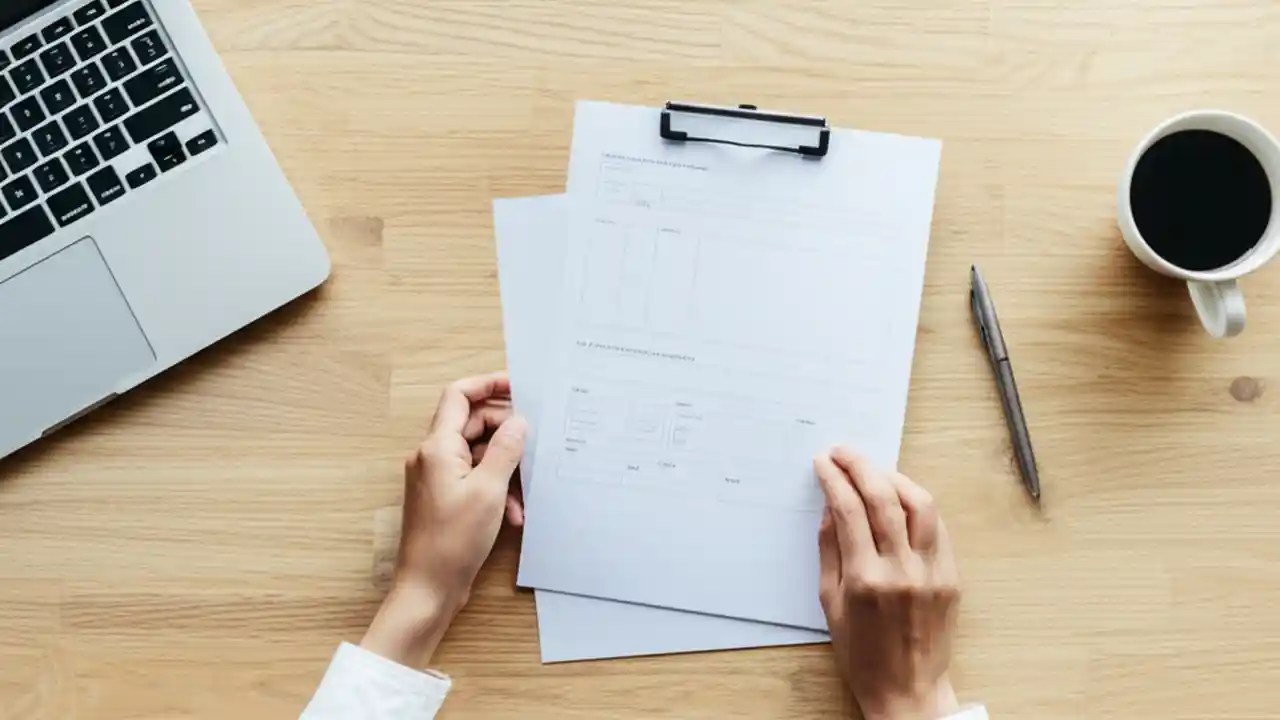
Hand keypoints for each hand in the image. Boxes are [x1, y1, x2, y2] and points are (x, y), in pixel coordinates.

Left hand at [361, 372, 527, 665]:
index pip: (459, 395)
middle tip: (534, 448)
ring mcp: (436, 477)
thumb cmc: (452, 542)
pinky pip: (474, 478)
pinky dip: (496, 489)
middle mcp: (432, 456)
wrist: (427, 589)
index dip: (488, 385)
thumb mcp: (490, 491)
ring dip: (506, 470)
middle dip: (507, 436)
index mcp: (437, 447)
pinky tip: (514, 515)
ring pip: (479, 455)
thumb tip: (518, 421)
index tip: (519, 387)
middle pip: (474, 425)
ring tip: (524, 498)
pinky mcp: (443, 497)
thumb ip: (506, 450)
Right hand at [815, 447, 960, 719]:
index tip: (823, 462)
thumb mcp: (830, 602)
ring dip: (894, 477)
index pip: (849, 510)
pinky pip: (937, 527)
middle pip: (884, 497)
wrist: (907, 689)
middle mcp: (902, 570)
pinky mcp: (951, 576)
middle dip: (861, 465)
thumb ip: (830, 549)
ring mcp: (932, 572)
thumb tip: (831, 506)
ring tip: (874, 470)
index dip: (834, 478)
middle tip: (844, 452)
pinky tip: (901, 497)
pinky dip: (918, 504)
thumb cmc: (861, 653)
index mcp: (866, 579)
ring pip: (920, 503)